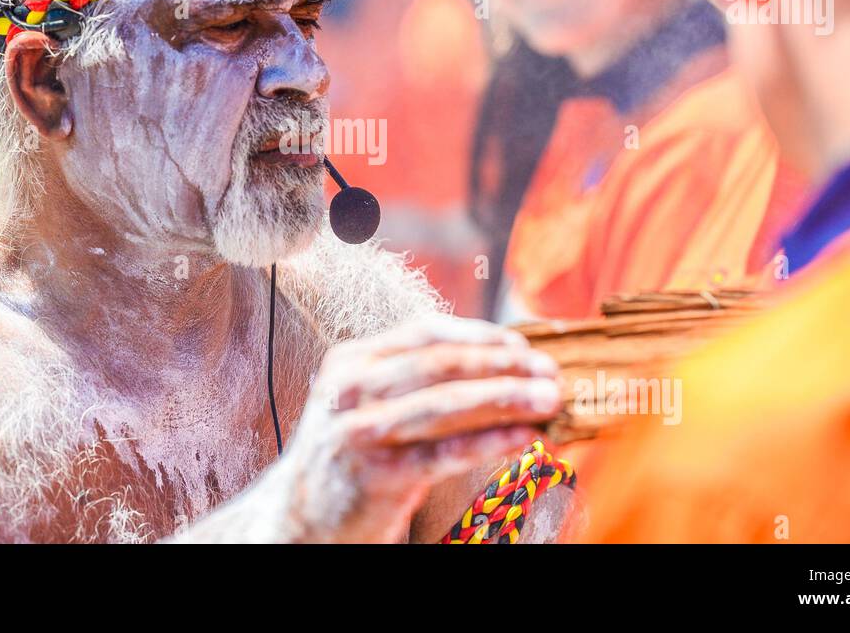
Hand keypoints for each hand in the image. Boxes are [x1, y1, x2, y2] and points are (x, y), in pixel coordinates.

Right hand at [272, 314, 560, 542]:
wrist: (299, 515)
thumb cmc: (350, 453)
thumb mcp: (367, 402)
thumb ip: (414, 379)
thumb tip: (499, 361)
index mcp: (351, 360)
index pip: (426, 334)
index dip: (480, 336)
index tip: (524, 345)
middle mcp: (351, 389)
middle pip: (440, 365)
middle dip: (502, 365)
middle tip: (549, 371)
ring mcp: (360, 432)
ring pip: (445, 405)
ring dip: (505, 399)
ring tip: (548, 400)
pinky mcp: (376, 475)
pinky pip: (443, 454)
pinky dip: (489, 442)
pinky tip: (523, 438)